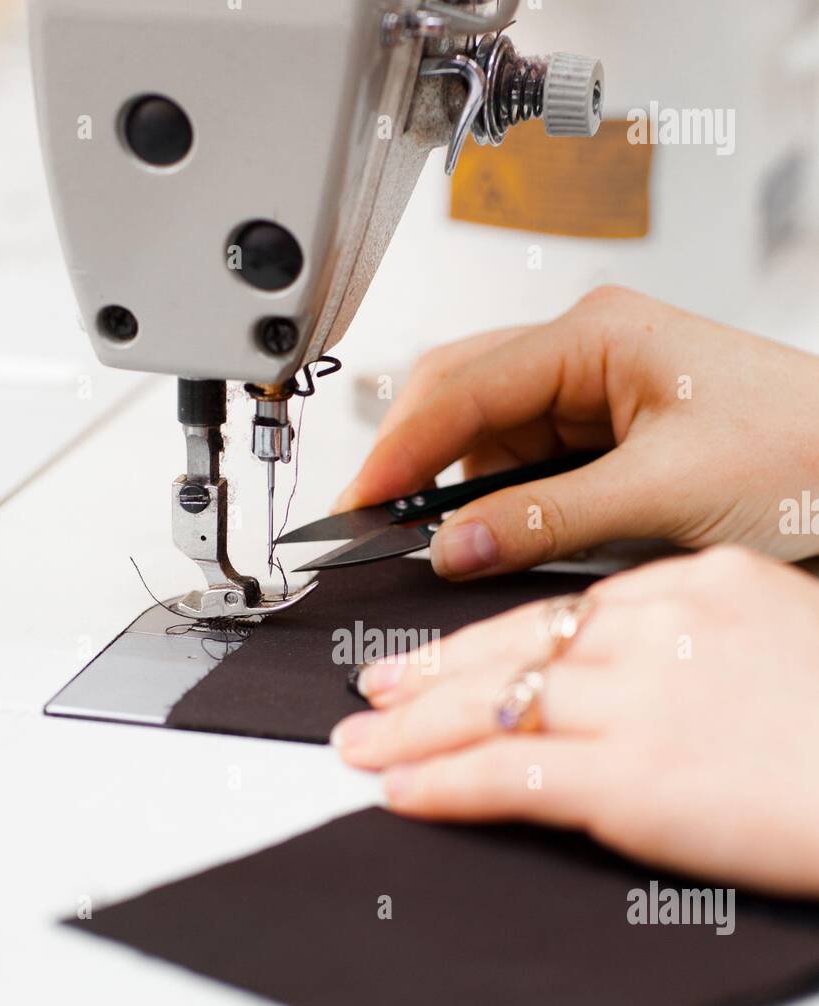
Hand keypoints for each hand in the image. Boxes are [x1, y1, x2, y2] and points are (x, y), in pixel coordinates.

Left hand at [330, 548, 818, 895]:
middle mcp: (660, 632)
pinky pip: (509, 774)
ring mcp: (642, 702)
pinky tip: (402, 791)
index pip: (567, 606)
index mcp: (699, 587)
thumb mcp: (782, 639)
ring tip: (363, 744)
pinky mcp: (635, 779)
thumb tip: (638, 677)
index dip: (492, 633)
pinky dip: (443, 783)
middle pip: (514, 646)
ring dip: (415, 730)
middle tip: (376, 689)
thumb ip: (703, 645)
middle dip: (431, 674)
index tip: (449, 652)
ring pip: (495, 705)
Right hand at [336, 289, 818, 578]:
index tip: (354, 505)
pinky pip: (522, 470)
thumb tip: (454, 545)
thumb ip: (547, 520)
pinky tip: (491, 539)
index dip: (399, 451)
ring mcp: (593, 396)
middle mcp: (587, 355)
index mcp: (599, 334)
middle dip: (414, 463)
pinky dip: (498, 508)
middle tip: (371, 528)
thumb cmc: (803, 451)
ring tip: (440, 548)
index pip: (462, 387)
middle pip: (458, 399)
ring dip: (457, 493)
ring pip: (484, 439)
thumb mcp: (664, 493)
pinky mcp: (604, 440)